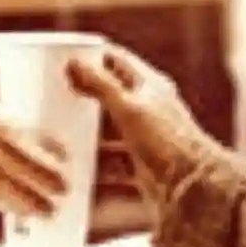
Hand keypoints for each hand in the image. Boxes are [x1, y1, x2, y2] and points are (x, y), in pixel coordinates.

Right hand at [0, 102, 67, 216]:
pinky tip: (17, 210)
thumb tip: (44, 142)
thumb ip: (4, 122)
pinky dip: (0, 204)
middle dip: (38, 178)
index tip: (64, 157)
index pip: (14, 131)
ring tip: (46, 209)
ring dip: (23, 199)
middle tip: (62, 190)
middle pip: (7, 161)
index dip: (41, 146)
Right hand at [66, 47, 222, 205]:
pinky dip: (95, 169)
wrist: (195, 189)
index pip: (115, 60)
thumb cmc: (167, 141)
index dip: (90, 58)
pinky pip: (112, 165)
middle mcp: (148, 109)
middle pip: (109, 99)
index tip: (62, 60)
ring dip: (86, 139)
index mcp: (149, 86)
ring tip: (55, 140)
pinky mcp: (142, 167)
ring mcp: (145, 140)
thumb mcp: (129, 108)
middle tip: (50, 101)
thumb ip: (101, 86)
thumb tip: (74, 62)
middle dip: (82, 101)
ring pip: (108, 135)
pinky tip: (75, 172)